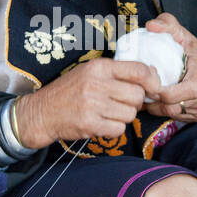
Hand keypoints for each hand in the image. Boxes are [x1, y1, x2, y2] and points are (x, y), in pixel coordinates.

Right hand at [14, 56, 162, 148]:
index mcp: (99, 66)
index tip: (154, 89)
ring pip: (130, 114)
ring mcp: (92, 104)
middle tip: (121, 104)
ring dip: (123, 117)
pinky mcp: (89, 123)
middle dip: (134, 103)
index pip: (139, 70)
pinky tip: (101, 124)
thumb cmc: (70, 92)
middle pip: (137, 95)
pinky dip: (113, 130)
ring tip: (107, 113)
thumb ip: (118, 73)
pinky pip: (118, 129)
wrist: (42, 112)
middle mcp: (96, 83)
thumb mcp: (90, 73)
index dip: (153, 81)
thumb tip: (153, 76)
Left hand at [142, 14, 196, 122]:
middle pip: (170, 107)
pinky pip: (180, 118)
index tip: (147, 79)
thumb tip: (151, 26)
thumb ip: (168, 24)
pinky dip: (169, 111)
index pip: (172, 95)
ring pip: (173, 114)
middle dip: (154, 100)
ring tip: (151, 94)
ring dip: (159, 107)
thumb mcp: (184, 35)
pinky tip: (164, 101)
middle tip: (143, 89)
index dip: (155, 90)